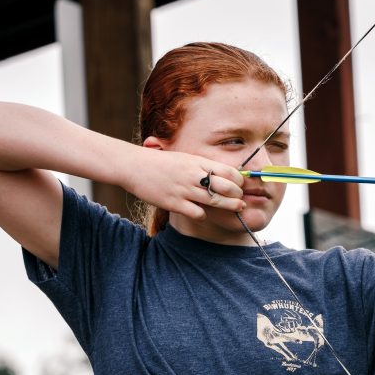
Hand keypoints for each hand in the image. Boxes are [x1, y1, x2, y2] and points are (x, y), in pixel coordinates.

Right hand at [126, 148, 245, 219]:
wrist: (134, 166)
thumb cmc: (161, 163)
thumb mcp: (185, 159)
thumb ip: (202, 167)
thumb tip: (222, 175)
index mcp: (197, 162)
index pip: (228, 171)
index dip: (239, 180)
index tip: (240, 186)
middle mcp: (193, 175)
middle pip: (227, 187)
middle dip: (238, 195)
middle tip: (241, 200)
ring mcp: (184, 189)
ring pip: (216, 201)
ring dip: (229, 206)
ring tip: (236, 208)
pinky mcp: (174, 203)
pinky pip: (198, 213)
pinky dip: (204, 215)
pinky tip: (202, 213)